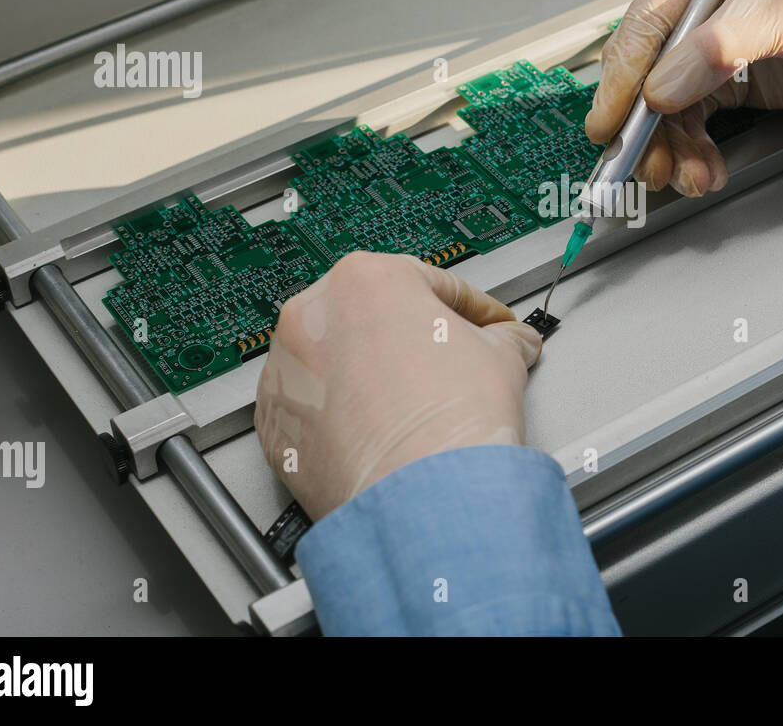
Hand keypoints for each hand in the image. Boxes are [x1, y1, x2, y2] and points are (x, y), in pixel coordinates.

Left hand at [255, 252, 542, 520]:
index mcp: (366, 278)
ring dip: (371, 377)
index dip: (472, 311)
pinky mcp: (273, 426)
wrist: (422, 504)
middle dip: (412, 339)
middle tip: (450, 367)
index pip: (432, 285)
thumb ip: (503, 338)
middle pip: (374, 317)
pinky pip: (313, 409)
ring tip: (413, 408)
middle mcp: (312, 315)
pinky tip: (380, 435)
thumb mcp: (503, 359)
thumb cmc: (450, 426)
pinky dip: (340, 418)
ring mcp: (285, 371)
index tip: (486, 328)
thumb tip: (509, 343)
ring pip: (336, 362)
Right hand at [585, 0, 782, 195]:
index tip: (612, 121)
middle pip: (642, 68)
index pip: (644, 21)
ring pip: (660, 104)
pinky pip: (688, 121)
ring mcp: (703, 43)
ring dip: (668, 147)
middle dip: (642, 122)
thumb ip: (720, 48)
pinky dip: (690, 152)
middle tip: (640, 163)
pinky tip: (701, 170)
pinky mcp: (718, 79)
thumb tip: (661, 88)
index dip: (623, 76)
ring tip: (684, 176)